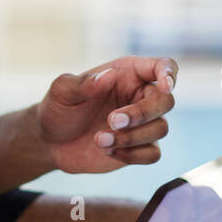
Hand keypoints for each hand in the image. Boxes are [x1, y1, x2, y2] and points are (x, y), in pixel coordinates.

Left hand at [36, 56, 177, 173]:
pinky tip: (109, 151)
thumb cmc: (58, 109)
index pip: (163, 66)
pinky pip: (153, 154)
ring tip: (99, 139)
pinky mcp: (139, 147)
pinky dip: (133, 155)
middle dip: (141, 114)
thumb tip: (108, 76)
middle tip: (111, 121)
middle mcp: (140, 96)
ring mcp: (142, 123)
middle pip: (166, 102)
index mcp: (128, 73)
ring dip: (131, 137)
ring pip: (160, 129)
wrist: (51, 142)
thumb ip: (83, 83)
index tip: (165, 86)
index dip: (170, 74)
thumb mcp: (62, 92)